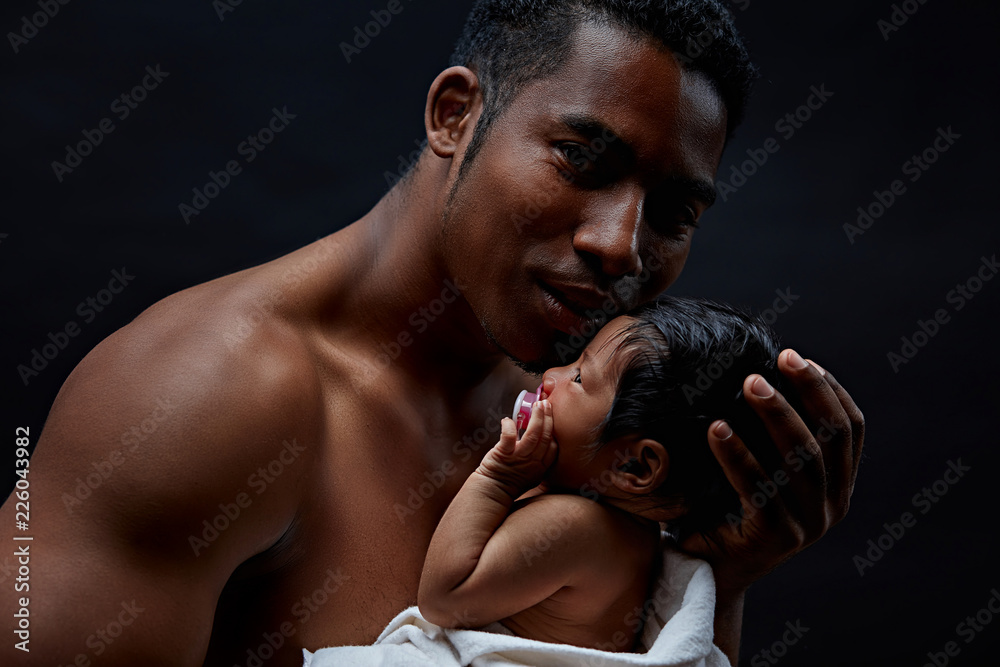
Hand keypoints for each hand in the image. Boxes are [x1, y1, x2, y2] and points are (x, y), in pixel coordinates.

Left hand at [476, 400, 556, 492]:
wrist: (493, 490)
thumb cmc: (511, 480)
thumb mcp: (533, 474)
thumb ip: (538, 459)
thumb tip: (540, 437)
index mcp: (541, 466)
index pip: (554, 446)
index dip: (554, 429)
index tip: (553, 416)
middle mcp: (533, 462)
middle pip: (546, 436)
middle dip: (548, 418)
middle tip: (546, 404)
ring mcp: (519, 458)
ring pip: (533, 434)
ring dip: (537, 417)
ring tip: (537, 405)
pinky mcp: (503, 454)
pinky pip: (509, 436)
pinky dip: (509, 426)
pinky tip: (508, 420)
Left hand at [679, 349, 864, 593]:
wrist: (707, 567)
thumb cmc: (727, 504)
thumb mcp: (763, 466)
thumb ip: (773, 433)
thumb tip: (761, 369)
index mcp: (838, 485)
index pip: (851, 429)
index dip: (830, 389)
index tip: (799, 357)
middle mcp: (833, 506)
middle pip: (831, 437)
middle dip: (808, 391)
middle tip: (777, 359)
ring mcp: (809, 525)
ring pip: (802, 458)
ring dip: (776, 414)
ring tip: (747, 382)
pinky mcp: (775, 539)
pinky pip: (759, 489)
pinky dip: (737, 455)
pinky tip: (716, 429)